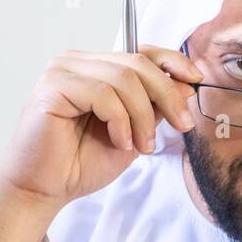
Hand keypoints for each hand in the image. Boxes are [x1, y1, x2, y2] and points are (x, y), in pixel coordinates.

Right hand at [0, 45, 202, 241]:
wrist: (45, 189)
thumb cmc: (81, 163)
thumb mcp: (134, 132)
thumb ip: (154, 107)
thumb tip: (186, 85)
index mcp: (96, 68)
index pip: (141, 51)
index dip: (172, 61)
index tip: (196, 80)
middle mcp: (78, 62)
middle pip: (138, 63)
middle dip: (167, 95)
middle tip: (181, 125)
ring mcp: (63, 71)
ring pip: (125, 79)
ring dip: (143, 117)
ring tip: (141, 146)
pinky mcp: (53, 86)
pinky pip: (103, 94)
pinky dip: (120, 121)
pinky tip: (119, 141)